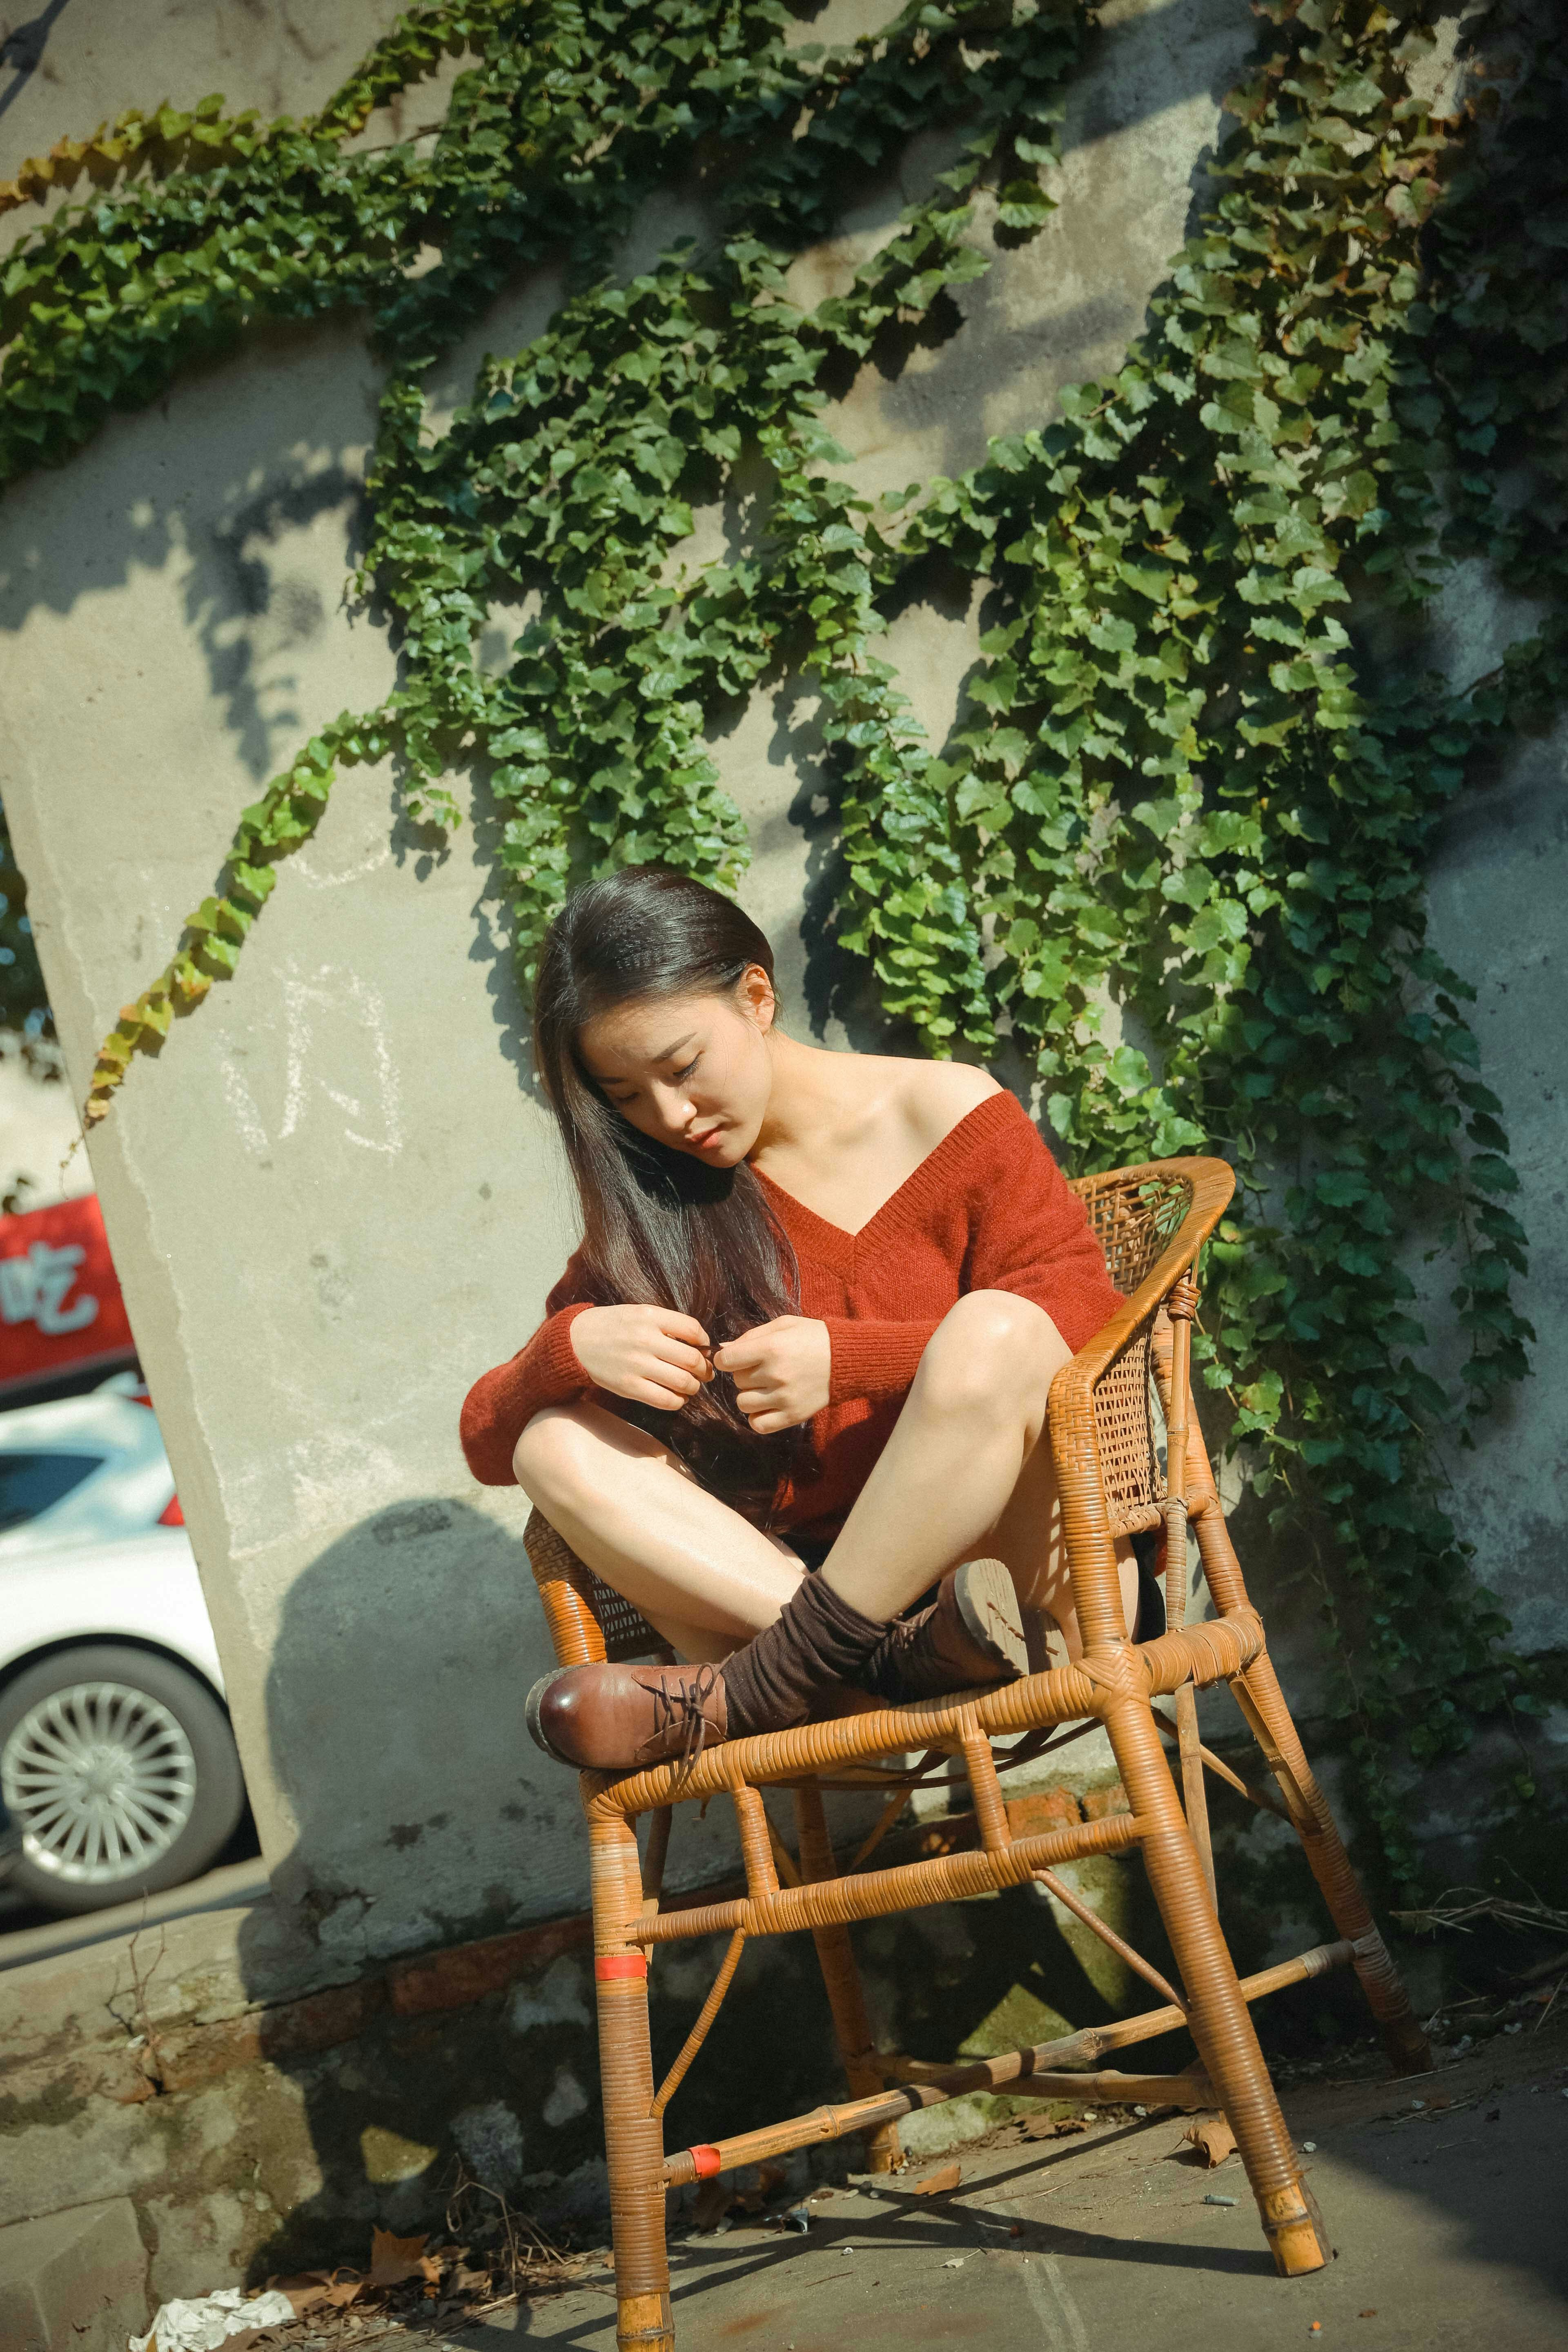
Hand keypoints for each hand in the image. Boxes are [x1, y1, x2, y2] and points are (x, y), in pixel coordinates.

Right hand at [569, 1305, 712, 1411]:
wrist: (576, 1341)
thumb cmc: (614, 1326)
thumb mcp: (639, 1313)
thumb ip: (668, 1324)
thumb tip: (700, 1345)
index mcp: (650, 1317)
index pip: (692, 1330)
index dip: (705, 1342)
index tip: (704, 1348)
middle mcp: (645, 1339)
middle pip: (692, 1359)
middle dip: (704, 1369)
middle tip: (704, 1372)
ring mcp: (636, 1364)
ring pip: (682, 1382)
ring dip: (693, 1387)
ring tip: (691, 1386)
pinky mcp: (628, 1386)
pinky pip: (664, 1400)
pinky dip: (677, 1402)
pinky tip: (677, 1397)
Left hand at [713, 1317, 830, 1433]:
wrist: (847, 1359)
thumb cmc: (813, 1337)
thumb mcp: (783, 1325)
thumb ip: (751, 1336)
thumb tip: (722, 1350)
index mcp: (771, 1348)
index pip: (726, 1361)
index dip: (725, 1359)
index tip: (733, 1359)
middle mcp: (776, 1375)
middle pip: (737, 1381)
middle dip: (744, 1374)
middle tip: (762, 1368)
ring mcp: (784, 1398)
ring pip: (743, 1403)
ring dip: (750, 1395)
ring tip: (766, 1386)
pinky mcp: (793, 1415)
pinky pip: (758, 1425)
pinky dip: (758, 1417)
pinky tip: (767, 1405)